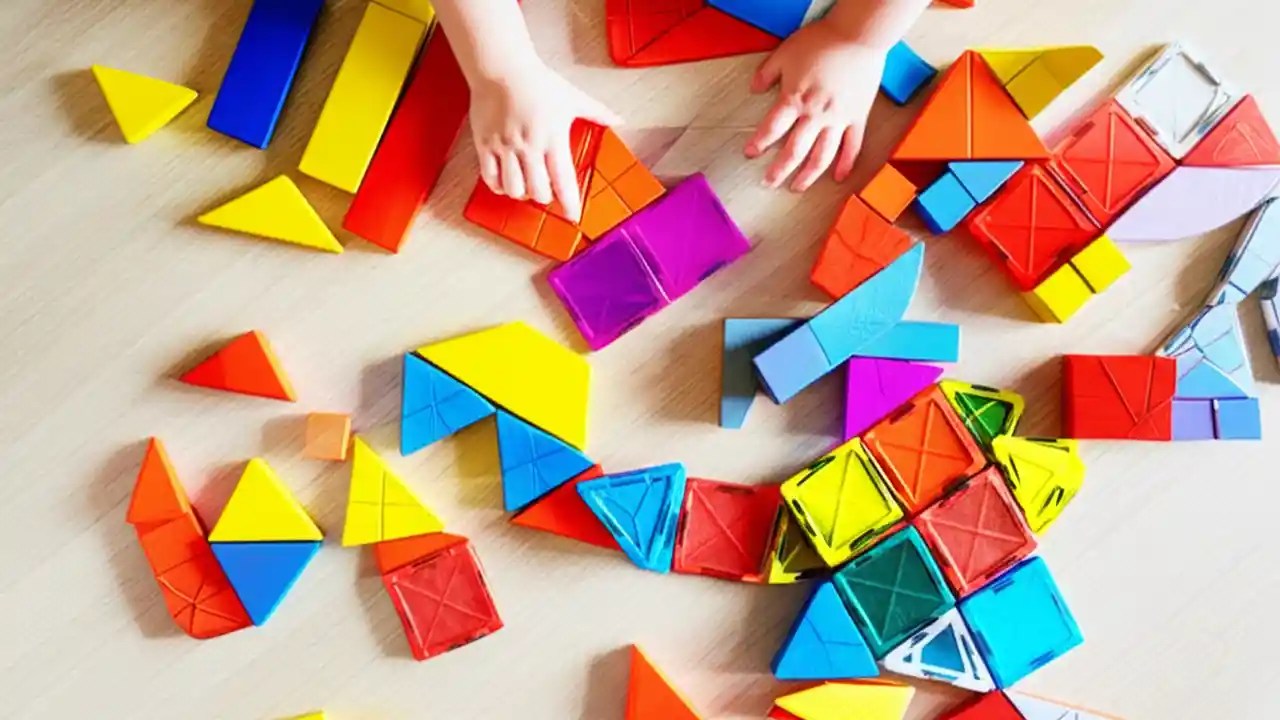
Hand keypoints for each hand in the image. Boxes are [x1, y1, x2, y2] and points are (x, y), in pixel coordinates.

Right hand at [469, 61, 620, 221]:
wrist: (501, 68)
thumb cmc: (537, 82)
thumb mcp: (572, 97)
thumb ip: (597, 113)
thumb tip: (619, 120)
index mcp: (553, 138)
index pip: (564, 181)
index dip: (569, 203)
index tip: (573, 216)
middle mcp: (528, 146)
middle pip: (538, 191)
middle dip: (545, 197)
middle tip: (547, 192)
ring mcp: (505, 147)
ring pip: (514, 189)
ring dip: (522, 194)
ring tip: (526, 186)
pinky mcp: (485, 145)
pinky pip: (490, 178)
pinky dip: (499, 187)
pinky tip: (506, 182)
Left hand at [745, 20, 886, 190]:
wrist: (858, 36)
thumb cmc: (822, 42)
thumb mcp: (784, 53)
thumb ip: (767, 73)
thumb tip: (754, 88)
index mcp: (795, 100)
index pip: (772, 129)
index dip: (759, 143)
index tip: (750, 153)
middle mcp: (815, 115)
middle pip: (794, 151)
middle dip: (779, 170)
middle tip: (768, 182)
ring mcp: (838, 120)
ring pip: (822, 156)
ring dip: (808, 176)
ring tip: (797, 187)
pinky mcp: (858, 118)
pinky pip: (853, 147)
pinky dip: (846, 164)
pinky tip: (838, 178)